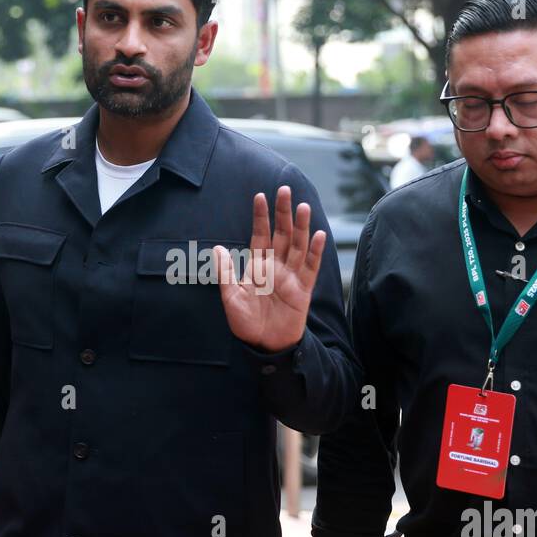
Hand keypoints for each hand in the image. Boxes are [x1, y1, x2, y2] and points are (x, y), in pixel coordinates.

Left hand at [215, 185, 326, 352]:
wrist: (262, 346)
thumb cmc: (245, 323)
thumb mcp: (230, 297)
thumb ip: (226, 272)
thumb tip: (218, 248)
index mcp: (258, 266)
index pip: (260, 235)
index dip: (261, 217)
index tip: (260, 196)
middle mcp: (276, 267)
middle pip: (282, 234)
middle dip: (283, 213)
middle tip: (285, 190)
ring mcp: (291, 277)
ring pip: (298, 246)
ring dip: (300, 226)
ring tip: (302, 206)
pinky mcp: (303, 290)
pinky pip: (311, 267)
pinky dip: (316, 251)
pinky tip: (319, 235)